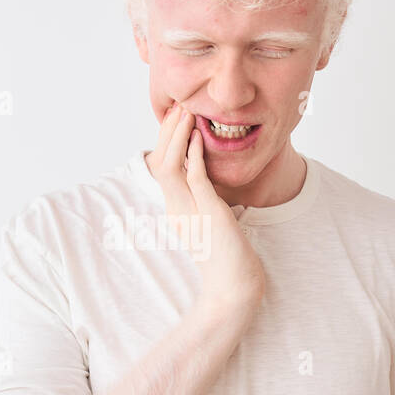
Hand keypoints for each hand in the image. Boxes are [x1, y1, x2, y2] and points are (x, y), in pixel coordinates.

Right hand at [149, 102, 265, 322]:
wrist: (234, 287)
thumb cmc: (228, 258)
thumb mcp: (212, 224)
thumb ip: (206, 203)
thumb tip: (209, 185)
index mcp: (176, 210)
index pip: (162, 168)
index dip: (166, 141)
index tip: (176, 118)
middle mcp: (176, 209)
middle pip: (159, 162)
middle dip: (167, 132)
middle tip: (177, 106)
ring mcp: (189, 211)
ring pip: (170, 165)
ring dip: (176, 137)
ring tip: (185, 112)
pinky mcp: (207, 213)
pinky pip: (194, 177)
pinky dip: (194, 154)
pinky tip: (198, 135)